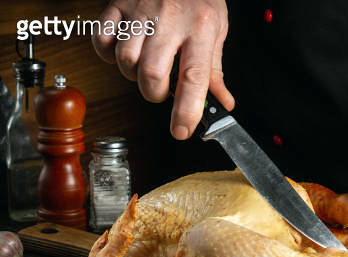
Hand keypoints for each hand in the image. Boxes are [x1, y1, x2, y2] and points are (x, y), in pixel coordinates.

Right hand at [92, 0, 234, 139]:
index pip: (194, 78)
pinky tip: (124, 51)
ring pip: (126, 61)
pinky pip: (102, 41)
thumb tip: (222, 104)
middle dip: (155, 93)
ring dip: (133, 76)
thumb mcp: (217, 30)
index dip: (186, 110)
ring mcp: (141, 11)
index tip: (182, 131)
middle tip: (162, 89)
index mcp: (202, 29)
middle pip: (152, 74)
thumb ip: (215, 71)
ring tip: (145, 67)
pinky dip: (109, 55)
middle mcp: (171, 20)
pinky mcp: (117, 5)